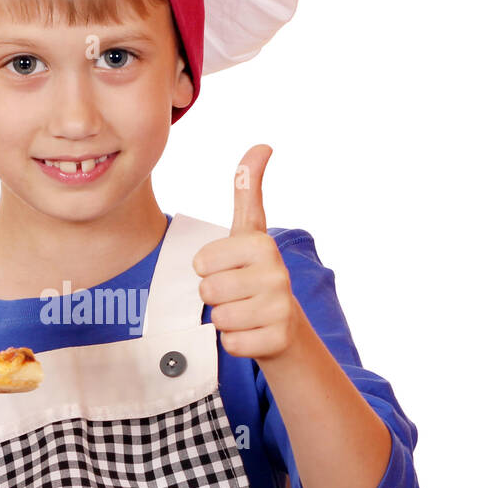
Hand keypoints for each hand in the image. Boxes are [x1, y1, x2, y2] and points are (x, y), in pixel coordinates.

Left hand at [192, 144, 299, 361]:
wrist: (286, 328)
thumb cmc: (257, 276)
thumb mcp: (250, 233)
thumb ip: (248, 191)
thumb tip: (262, 144)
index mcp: (262, 244)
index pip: (201, 261)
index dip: (207, 269)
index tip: (230, 268)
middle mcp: (276, 273)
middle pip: (207, 290)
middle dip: (215, 296)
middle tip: (237, 295)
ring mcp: (280, 306)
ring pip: (218, 317)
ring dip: (225, 319)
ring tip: (246, 312)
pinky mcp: (278, 338)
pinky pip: (231, 343)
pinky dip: (236, 342)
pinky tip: (253, 332)